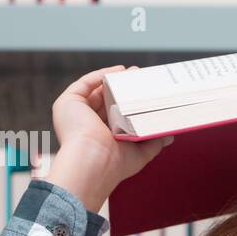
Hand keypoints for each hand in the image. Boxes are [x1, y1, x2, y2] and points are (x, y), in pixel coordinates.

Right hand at [46, 65, 174, 212]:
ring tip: (133, 72)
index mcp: (99, 138)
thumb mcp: (140, 152)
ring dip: (114, 80)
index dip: (129, 104)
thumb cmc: (115, 163)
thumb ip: (153, 142)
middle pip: (105, 100)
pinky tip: (117, 71)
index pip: (114, 116)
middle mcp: (85, 125)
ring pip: (95, 91)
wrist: (94, 161)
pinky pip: (84, 84)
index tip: (144, 94)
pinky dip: (100, 75)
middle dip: (123, 89)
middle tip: (140, 78)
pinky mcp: (67, 103)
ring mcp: (75, 113)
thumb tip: (168, 135)